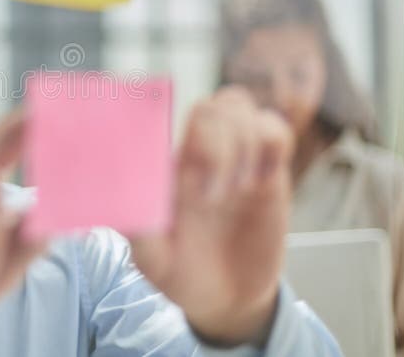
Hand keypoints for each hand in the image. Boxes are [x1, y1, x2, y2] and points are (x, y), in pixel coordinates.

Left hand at [129, 87, 293, 346]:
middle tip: (212, 197)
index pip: (164, 114)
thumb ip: (141, 234)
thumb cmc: (182, 273)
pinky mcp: (269, 169)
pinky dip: (271, 144)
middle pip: (208, 107)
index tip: (183, 178)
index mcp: (166, 168)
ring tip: (238, 191)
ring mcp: (235, 157)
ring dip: (241, 144)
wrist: (228, 298)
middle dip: (215, 143)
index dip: (175, 128)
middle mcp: (198, 154)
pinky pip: (275, 129)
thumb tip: (128, 203)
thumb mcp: (153, 263)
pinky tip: (262, 180)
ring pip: (239, 106)